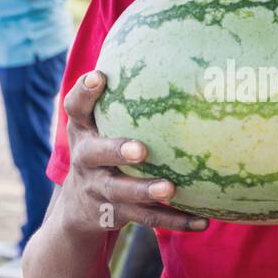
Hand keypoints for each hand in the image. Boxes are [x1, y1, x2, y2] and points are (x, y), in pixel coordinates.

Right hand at [59, 71, 207, 235]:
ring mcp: (100, 190)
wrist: (79, 209)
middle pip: (96, 154)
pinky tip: (203, 222)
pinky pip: (148, 219)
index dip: (84, 92)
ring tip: (170, 188)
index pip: (75, 108)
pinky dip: (176, 220)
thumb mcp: (100, 125)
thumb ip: (122, 98)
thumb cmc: (103, 151)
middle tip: (140, 150)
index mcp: (82, 132)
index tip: (99, 77)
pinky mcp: (116, 214)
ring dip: (146, 191)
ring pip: (122, 192)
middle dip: (117, 151)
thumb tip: (176, 56)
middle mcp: (85, 160)